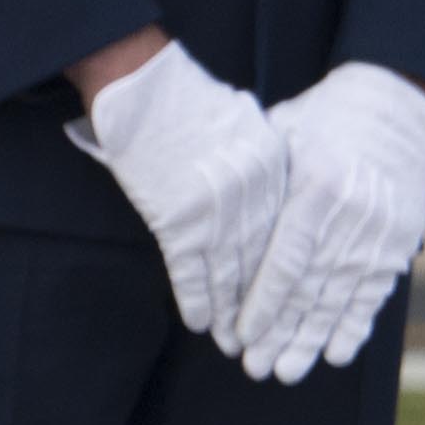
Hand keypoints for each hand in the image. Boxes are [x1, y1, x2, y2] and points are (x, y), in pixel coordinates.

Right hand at [74, 40, 285, 335]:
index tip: (282, 301)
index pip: (281, 232)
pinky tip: (197, 323)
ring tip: (228, 341)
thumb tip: (265, 196)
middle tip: (261, 339)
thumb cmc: (186, 97)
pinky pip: (189, 270)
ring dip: (226, 313)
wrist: (142, 83)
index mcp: (273, 166)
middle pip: (259, 261)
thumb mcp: (243, 120)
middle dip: (258, 305)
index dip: (278, 273)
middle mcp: (251, 192)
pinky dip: (194, 299)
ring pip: (227, 273)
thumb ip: (260, 160)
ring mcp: (216, 208)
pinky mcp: (177, 217)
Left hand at [220, 61, 424, 381]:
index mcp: (316, 184)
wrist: (399, 109)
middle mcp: (351, 213)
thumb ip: (258, 183)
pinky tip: (336, 354)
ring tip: (288, 371)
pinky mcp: (399, 242)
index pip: (286, 259)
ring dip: (313, 340)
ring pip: (341, 297)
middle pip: (311, 289)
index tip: (241, 335)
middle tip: (256, 368)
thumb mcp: (284, 134)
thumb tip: (214, 228)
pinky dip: (355, 324)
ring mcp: (380, 230)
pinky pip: (374, 291)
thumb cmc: (322, 120)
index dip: (263, 303)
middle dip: (282, 333)